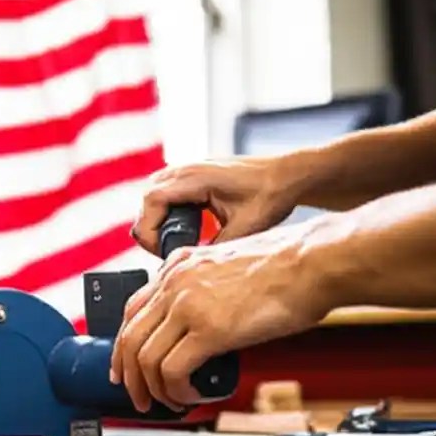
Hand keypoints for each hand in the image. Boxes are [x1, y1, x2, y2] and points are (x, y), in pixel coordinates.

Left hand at [110, 223, 337, 411]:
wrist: (313, 262)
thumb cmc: (289, 265)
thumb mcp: (230, 267)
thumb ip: (207, 289)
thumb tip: (202, 325)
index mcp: (179, 265)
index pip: (132, 309)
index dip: (124, 344)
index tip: (127, 366)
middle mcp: (176, 282)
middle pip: (130, 337)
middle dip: (129, 375)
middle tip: (138, 395)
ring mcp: (189, 305)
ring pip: (145, 358)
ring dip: (151, 389)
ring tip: (168, 402)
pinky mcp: (209, 329)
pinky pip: (172, 371)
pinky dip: (175, 390)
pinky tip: (190, 395)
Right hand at [131, 158, 303, 255]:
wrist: (288, 176)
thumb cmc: (271, 195)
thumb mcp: (244, 229)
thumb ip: (213, 247)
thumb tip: (190, 266)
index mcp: (196, 178)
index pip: (152, 200)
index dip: (150, 229)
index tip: (162, 251)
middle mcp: (187, 169)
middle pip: (146, 199)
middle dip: (151, 228)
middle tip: (168, 251)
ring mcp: (189, 170)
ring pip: (154, 196)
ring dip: (158, 220)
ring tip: (175, 242)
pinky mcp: (194, 176)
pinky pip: (167, 193)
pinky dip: (168, 212)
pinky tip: (187, 229)